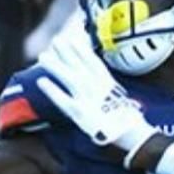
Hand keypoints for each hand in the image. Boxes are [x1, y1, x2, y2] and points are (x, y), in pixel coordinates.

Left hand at [32, 23, 155, 161]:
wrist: (132, 134)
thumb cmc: (127, 119)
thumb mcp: (120, 98)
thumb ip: (108, 88)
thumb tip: (101, 82)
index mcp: (107, 82)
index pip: (92, 61)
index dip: (81, 49)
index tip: (72, 39)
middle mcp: (96, 87)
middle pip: (78, 65)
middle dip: (66, 52)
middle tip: (55, 42)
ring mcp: (88, 99)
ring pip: (69, 78)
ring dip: (55, 66)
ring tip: (43, 57)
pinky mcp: (80, 113)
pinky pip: (63, 100)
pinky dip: (52, 90)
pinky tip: (41, 81)